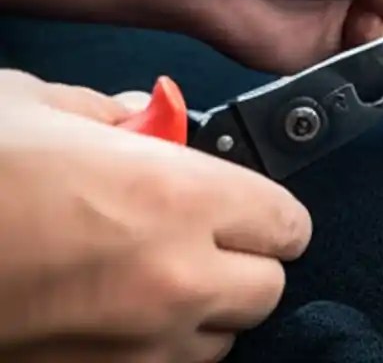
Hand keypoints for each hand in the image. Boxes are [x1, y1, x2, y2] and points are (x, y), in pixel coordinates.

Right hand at [0, 70, 311, 361]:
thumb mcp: (31, 107)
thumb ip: (109, 115)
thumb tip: (142, 118)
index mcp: (177, 198)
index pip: (287, 222)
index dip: (268, 211)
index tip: (247, 204)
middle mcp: (174, 279)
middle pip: (267, 288)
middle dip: (244, 262)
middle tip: (201, 238)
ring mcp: (136, 347)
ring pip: (221, 340)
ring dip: (202, 312)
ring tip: (150, 279)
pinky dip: (155, 349)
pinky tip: (110, 317)